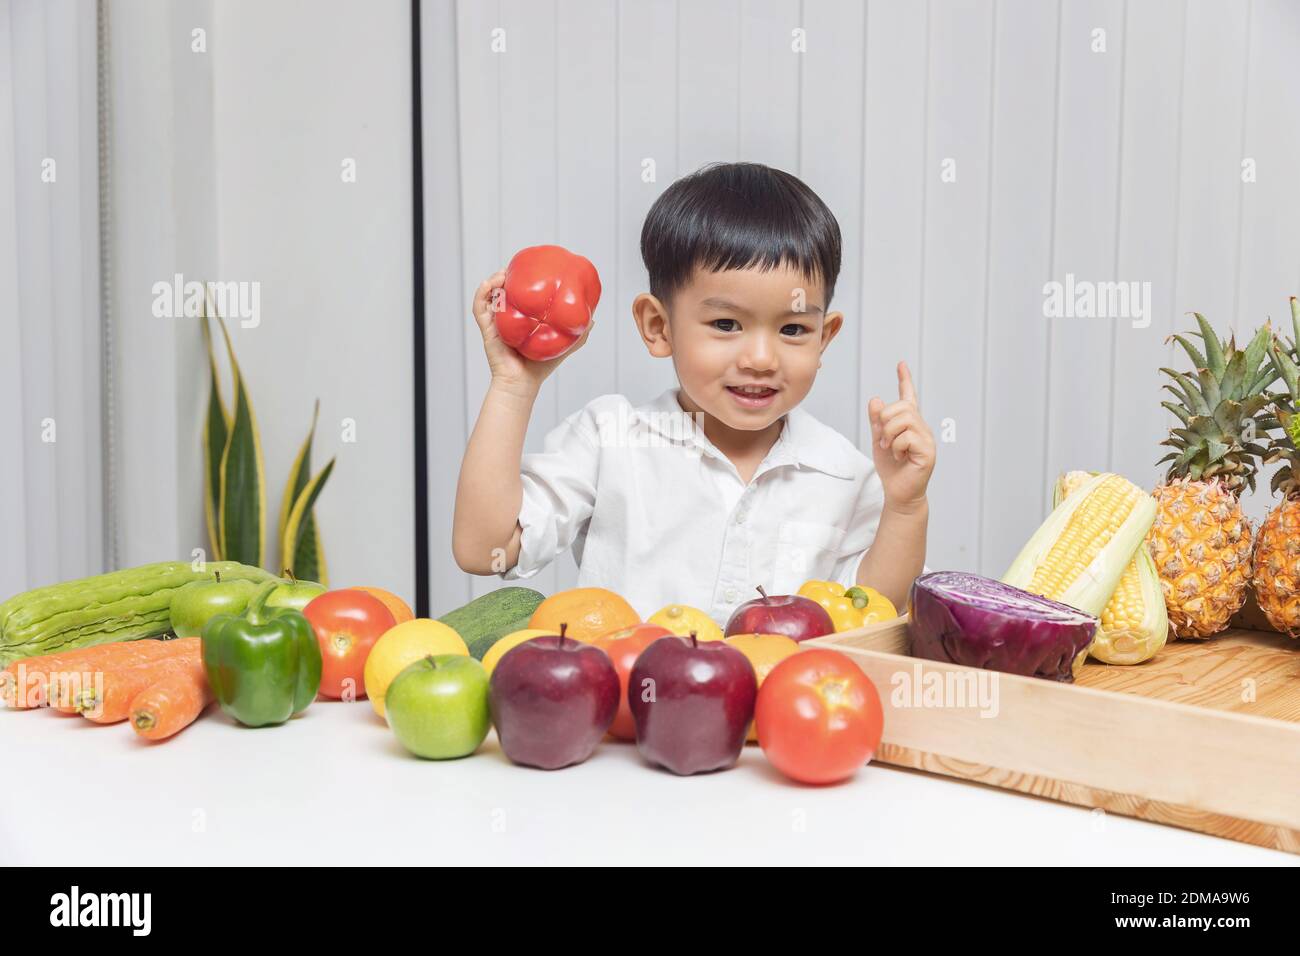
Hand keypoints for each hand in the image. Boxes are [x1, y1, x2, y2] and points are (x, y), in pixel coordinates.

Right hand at [472, 269, 593, 396]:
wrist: (523, 383)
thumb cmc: (541, 366)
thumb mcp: (564, 345)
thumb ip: (579, 333)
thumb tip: (593, 319)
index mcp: (522, 317)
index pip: (519, 293)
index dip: (521, 278)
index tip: (529, 268)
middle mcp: (507, 316)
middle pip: (503, 289)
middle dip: (507, 274)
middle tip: (517, 267)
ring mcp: (495, 321)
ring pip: (489, 293)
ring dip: (494, 279)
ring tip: (504, 274)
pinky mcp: (487, 328)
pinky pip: (479, 307)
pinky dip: (483, 292)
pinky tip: (493, 285)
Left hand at [867, 361, 935, 511]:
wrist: (898, 492)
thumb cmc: (891, 468)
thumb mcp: (878, 440)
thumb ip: (877, 421)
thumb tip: (876, 399)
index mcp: (909, 423)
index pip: (909, 397)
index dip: (905, 380)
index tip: (901, 364)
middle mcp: (921, 427)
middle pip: (901, 407)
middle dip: (885, 421)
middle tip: (884, 441)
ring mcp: (927, 438)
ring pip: (904, 420)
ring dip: (889, 435)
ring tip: (891, 449)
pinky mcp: (928, 451)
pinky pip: (907, 437)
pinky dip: (896, 447)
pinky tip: (900, 457)